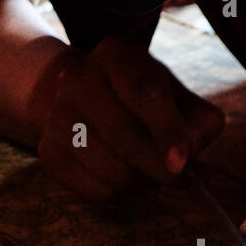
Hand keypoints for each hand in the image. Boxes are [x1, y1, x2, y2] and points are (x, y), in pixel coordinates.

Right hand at [35, 34, 223, 199]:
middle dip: (156, 164)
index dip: (166, 129)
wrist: (80, 98)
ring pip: (109, 168)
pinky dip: (119, 191)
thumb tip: (189, 150)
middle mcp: (78, 80)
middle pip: (123, 134)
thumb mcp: (175, 92)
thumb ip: (196, 119)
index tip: (181, 161)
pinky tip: (124, 176)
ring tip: (149, 172)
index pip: (143, 91)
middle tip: (175, 175)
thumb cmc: (140, 97)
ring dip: (140, 180)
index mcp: (115, 54)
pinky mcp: (49, 152)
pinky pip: (93, 188)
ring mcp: (58, 117)